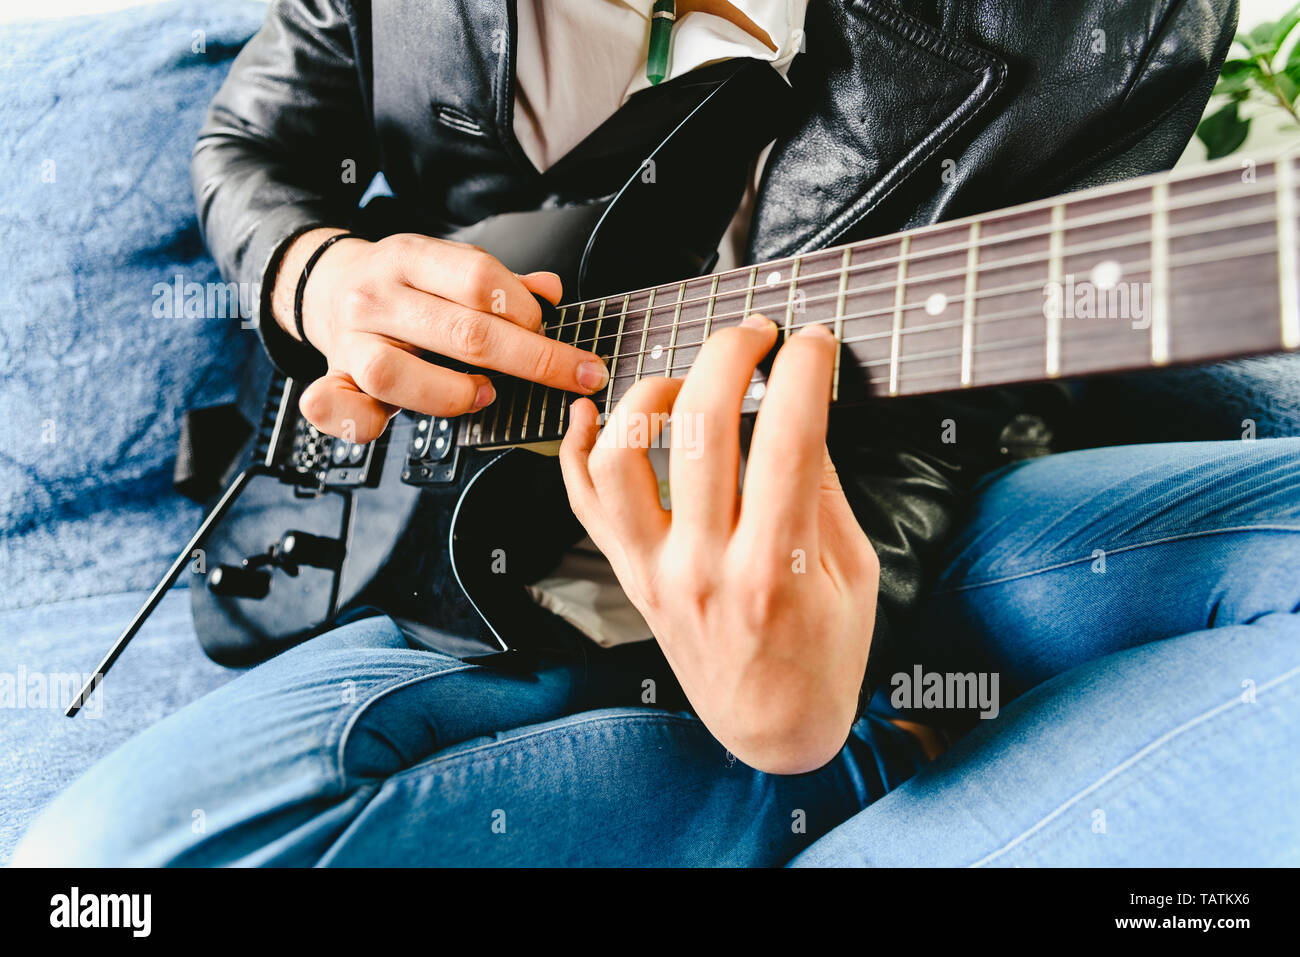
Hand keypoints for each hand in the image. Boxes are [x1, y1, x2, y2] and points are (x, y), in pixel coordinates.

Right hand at [272, 229, 609, 441]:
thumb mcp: (444, 267)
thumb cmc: (402, 288)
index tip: (552, 331)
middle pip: (461, 332)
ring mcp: (350, 340)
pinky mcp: (332, 379)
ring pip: (394, 373)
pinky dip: (359, 423)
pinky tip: (388, 424)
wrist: (326, 288)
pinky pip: (331, 406)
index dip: (526, 311)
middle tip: (572, 376)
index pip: (478, 279)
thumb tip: (549, 291)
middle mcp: (376, 296)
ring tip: (483, 394)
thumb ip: (498, 283)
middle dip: (532, 361)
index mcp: (409, 257)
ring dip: (452, 393)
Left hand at [560, 314, 879, 773]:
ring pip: (619, 457)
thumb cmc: (822, 654)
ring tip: (683, 380)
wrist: (770, 726)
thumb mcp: (855, 574)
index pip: (787, 437)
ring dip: (648, 396)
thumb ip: (826, 490)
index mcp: (777, 565)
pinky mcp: (627, 574)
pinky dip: (576, 445)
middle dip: (730, 353)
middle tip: (756, 333)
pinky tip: (597, 410)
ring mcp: (655, 569)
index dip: (801, 369)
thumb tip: (801, 409)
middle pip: (699, 427)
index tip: (813, 340)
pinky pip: (581, 499)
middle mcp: (706, 564)